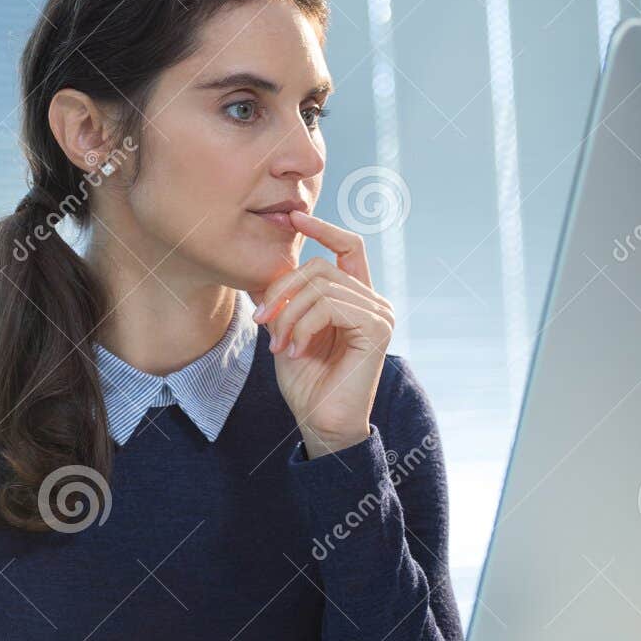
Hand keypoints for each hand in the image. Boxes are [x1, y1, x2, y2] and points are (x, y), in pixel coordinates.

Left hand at [251, 209, 393, 455]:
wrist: (320, 423)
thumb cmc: (306, 383)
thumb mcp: (285, 331)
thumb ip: (283, 300)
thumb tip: (262, 268)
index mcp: (354, 299)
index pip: (348, 247)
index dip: (323, 228)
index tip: (293, 217)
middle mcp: (373, 302)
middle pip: (322, 266)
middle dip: (283, 289)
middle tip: (261, 320)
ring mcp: (379, 313)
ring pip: (323, 286)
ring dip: (289, 314)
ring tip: (278, 344)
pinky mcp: (378, 328)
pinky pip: (331, 306)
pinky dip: (303, 325)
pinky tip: (293, 350)